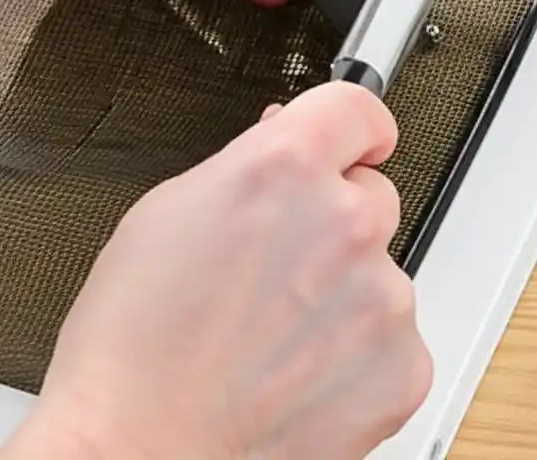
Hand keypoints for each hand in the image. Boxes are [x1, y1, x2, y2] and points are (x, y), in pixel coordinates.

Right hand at [0, 82, 431, 458]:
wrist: (140, 452)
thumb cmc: (132, 348)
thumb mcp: (167, 215)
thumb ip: (246, 167)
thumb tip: (285, 142)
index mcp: (284, 169)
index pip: (358, 110)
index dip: (352, 128)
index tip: (353, 144)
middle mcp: (345, 223)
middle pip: (369, 197)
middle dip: (332, 225)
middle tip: (274, 274)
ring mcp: (383, 299)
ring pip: (379, 274)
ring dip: (342, 296)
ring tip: (270, 337)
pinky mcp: (403, 368)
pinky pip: (394, 341)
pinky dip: (357, 356)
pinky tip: (295, 373)